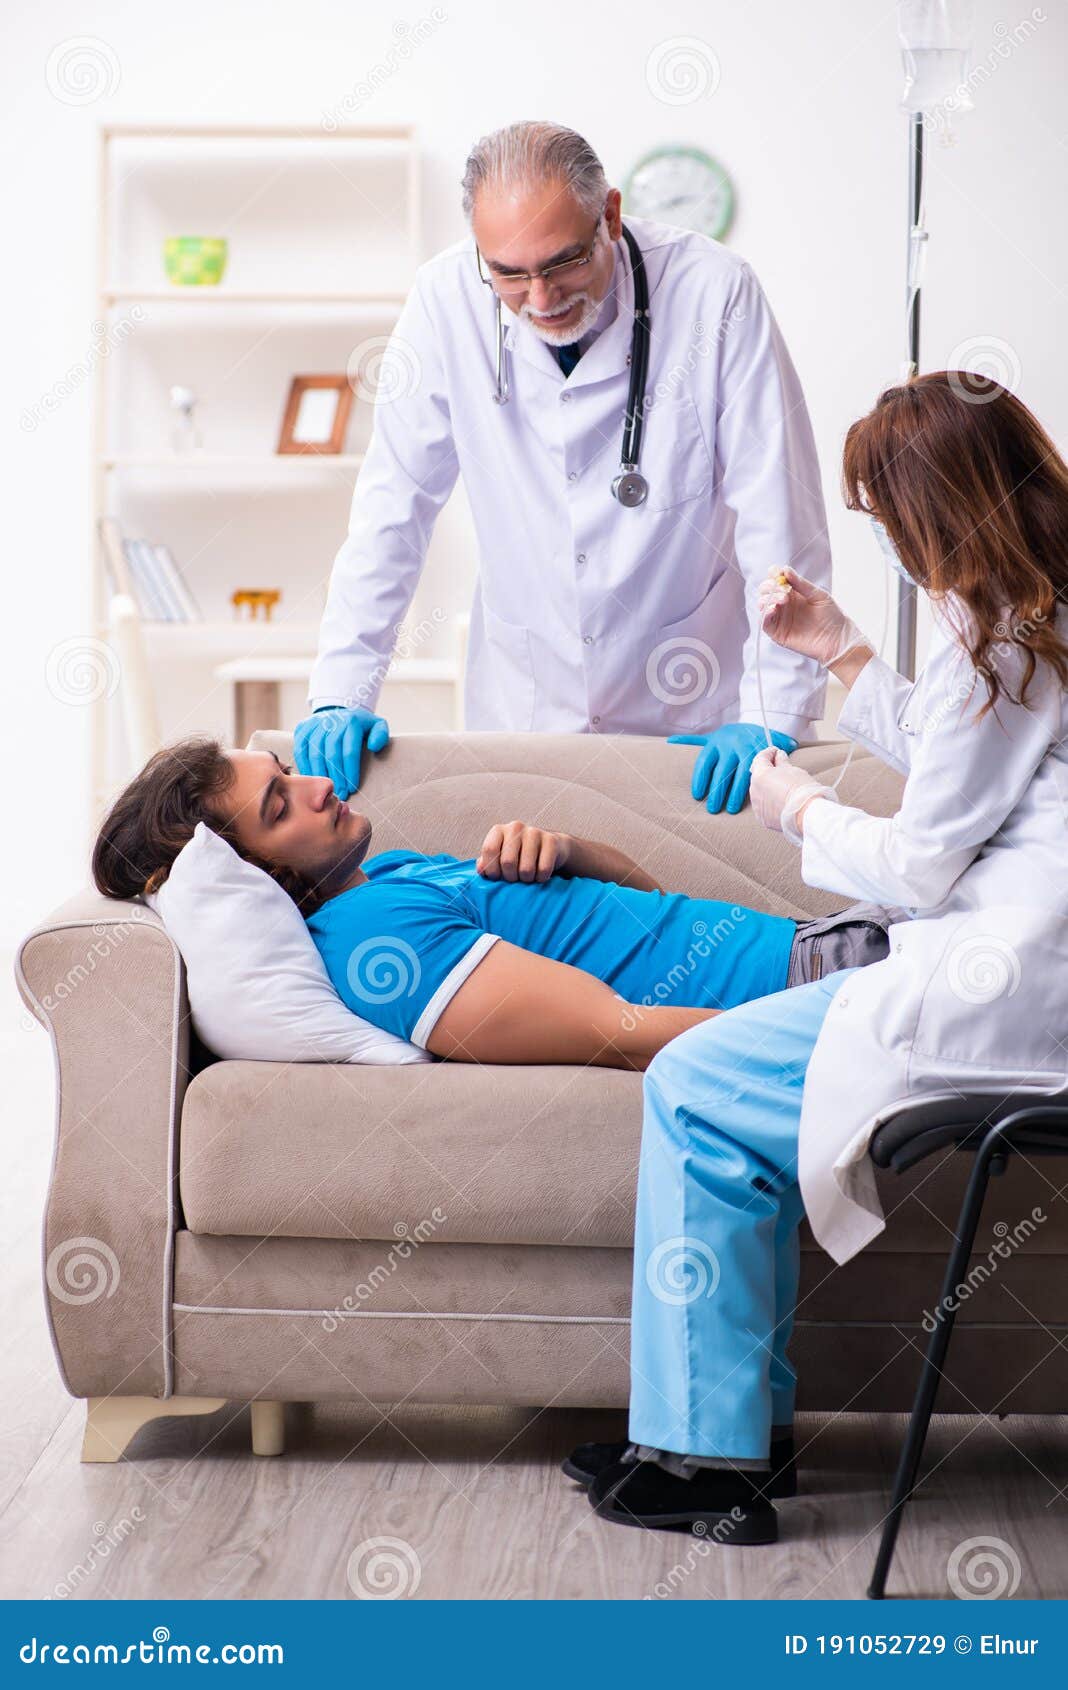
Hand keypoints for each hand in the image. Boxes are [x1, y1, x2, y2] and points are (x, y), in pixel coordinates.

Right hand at [292, 705, 389, 799]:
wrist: (339, 712)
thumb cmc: (361, 726)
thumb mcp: (377, 725)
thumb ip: (380, 734)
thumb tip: (374, 746)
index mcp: (351, 722)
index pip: (349, 750)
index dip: (350, 771)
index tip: (351, 788)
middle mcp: (331, 721)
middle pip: (331, 753)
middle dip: (336, 776)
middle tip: (339, 794)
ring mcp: (315, 724)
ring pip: (315, 753)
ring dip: (321, 774)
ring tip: (326, 789)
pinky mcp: (302, 728)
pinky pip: (301, 750)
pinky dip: (305, 766)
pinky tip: (312, 780)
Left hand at [476, 821, 570, 883]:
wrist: (548, 848)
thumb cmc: (518, 855)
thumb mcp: (499, 858)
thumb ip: (486, 863)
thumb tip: (481, 869)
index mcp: (499, 830)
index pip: (490, 850)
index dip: (492, 869)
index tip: (497, 878)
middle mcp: (515, 827)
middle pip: (508, 862)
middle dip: (510, 877)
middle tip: (514, 878)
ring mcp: (534, 832)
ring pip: (526, 869)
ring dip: (526, 880)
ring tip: (527, 877)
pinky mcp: (551, 841)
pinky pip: (543, 870)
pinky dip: (541, 878)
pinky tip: (539, 875)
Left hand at [669, 722, 796, 814]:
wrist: (761, 725)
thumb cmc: (731, 736)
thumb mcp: (713, 736)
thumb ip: (693, 741)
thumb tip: (669, 741)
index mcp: (715, 741)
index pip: (704, 763)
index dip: (699, 780)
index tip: (697, 796)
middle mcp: (730, 743)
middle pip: (721, 772)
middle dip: (716, 792)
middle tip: (712, 809)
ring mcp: (747, 748)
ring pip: (739, 775)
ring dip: (735, 794)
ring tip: (730, 809)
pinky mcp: (762, 754)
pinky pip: (756, 773)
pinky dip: (751, 787)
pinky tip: (748, 799)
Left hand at [749, 746, 835, 838]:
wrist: (808, 814)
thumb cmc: (802, 790)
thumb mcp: (793, 770)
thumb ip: (781, 762)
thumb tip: (779, 756)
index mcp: (760, 775)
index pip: (760, 758)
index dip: (769, 753)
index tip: (776, 752)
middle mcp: (754, 790)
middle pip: (759, 776)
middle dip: (768, 771)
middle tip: (782, 769)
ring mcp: (757, 806)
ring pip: (760, 792)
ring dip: (768, 788)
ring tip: (785, 787)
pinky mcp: (763, 818)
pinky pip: (764, 806)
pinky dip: (770, 802)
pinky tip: (782, 801)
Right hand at [757, 567, 869, 669]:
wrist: (837, 639)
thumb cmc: (831, 616)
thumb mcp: (817, 595)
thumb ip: (800, 584)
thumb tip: (785, 569)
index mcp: (793, 594)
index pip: (776, 581)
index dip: (773, 575)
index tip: (776, 572)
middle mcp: (784, 605)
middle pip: (766, 591)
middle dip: (769, 586)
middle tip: (781, 587)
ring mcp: (780, 619)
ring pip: (763, 605)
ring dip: (768, 598)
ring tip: (783, 598)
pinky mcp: (777, 634)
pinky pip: (764, 623)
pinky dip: (765, 614)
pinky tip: (773, 609)